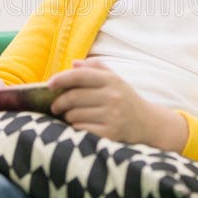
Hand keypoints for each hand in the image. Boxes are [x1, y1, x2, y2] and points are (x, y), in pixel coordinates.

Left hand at [48, 58, 186, 151]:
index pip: (80, 76)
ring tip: (70, 116)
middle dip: (59, 102)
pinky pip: (82, 129)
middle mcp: (113, 97)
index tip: (49, 84)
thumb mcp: (116, 80)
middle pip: (73, 97)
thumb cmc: (126, 100)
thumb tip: (74, 64)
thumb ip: (95, 69)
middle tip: (55, 106)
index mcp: (112, 81)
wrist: (149, 124)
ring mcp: (113, 116)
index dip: (61, 79)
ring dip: (68, 116)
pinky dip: (76, 128)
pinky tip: (79, 126)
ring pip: (75, 114)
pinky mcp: (111, 134)